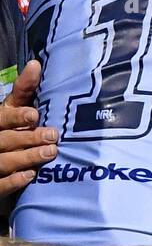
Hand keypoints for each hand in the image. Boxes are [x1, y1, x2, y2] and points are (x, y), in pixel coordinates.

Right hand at [0, 60, 57, 195]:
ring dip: (26, 158)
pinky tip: (30, 176)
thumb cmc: (8, 128)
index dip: (15, 117)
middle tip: (53, 136)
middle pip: (4, 141)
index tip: (34, 115)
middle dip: (28, 138)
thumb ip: (24, 90)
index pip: (0, 119)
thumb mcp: (12, 108)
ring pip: (3, 162)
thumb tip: (36, 64)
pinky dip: (13, 181)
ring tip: (50, 153)